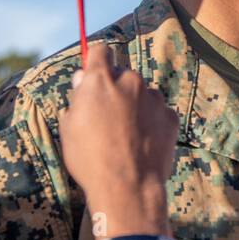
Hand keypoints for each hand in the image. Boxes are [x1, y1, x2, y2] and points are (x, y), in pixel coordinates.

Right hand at [58, 43, 178, 236]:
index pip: (100, 51)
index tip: (94, 72)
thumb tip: (82, 81)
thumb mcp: (68, 128)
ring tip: (126, 136)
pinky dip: (152, 122)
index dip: (96, 61)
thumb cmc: (90, 159)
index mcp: (100, 81)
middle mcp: (129, 82)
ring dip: (136, 105)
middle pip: (123, 74)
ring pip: (142, 93)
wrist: (127, 188)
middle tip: (107, 116)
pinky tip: (142, 144)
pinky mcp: (170, 116)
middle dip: (116, 88)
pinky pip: (158, 112)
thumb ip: (77, 98)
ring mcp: (153, 99)